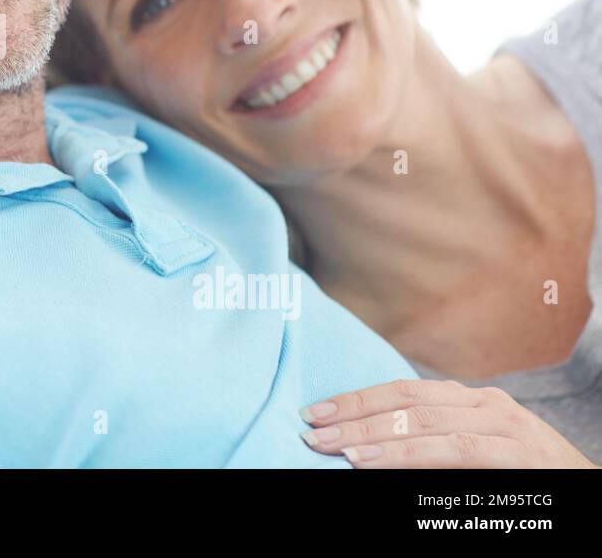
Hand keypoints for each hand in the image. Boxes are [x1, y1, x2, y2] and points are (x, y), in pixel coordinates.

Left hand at [298, 378, 597, 467]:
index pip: (400, 391)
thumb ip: (429, 443)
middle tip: (310, 428)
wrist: (590, 491)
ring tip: (332, 447)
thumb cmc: (524, 479)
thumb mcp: (472, 453)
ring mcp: (504, 425)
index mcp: (469, 400)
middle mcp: (485, 403)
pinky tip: (372, 460)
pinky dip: (407, 454)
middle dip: (352, 415)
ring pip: (423, 423)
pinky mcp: (517, 453)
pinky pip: (453, 451)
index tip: (313, 411)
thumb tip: (365, 444)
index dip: (354, 400)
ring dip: (371, 435)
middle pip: (404, 401)